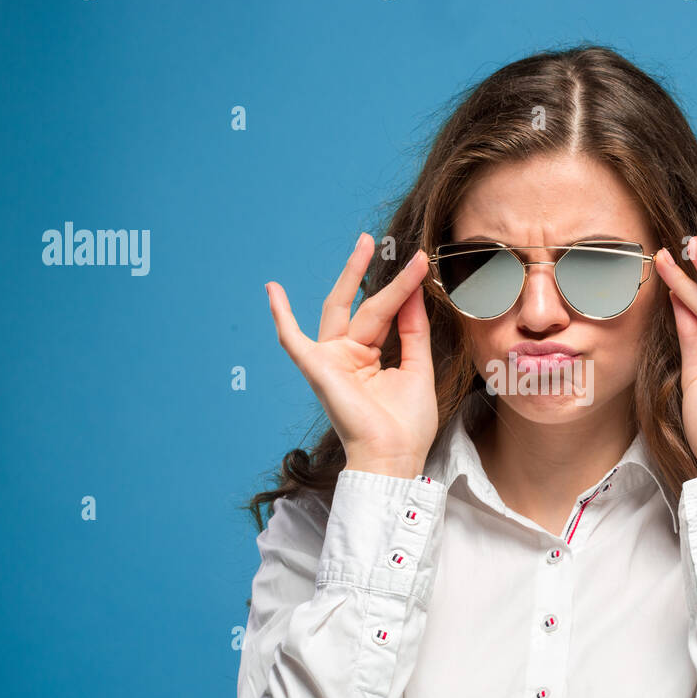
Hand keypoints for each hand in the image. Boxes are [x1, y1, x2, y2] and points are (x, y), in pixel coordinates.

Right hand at [264, 233, 437, 479]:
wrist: (393, 456)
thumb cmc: (407, 424)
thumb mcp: (418, 368)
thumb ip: (414, 329)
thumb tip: (414, 290)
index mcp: (370, 359)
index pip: (386, 315)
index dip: (404, 290)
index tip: (423, 266)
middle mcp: (347, 356)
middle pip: (362, 305)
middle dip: (374, 273)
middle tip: (382, 241)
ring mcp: (331, 360)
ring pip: (343, 308)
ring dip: (353, 275)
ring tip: (365, 244)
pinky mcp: (317, 368)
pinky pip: (293, 339)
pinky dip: (281, 316)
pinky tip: (273, 290)